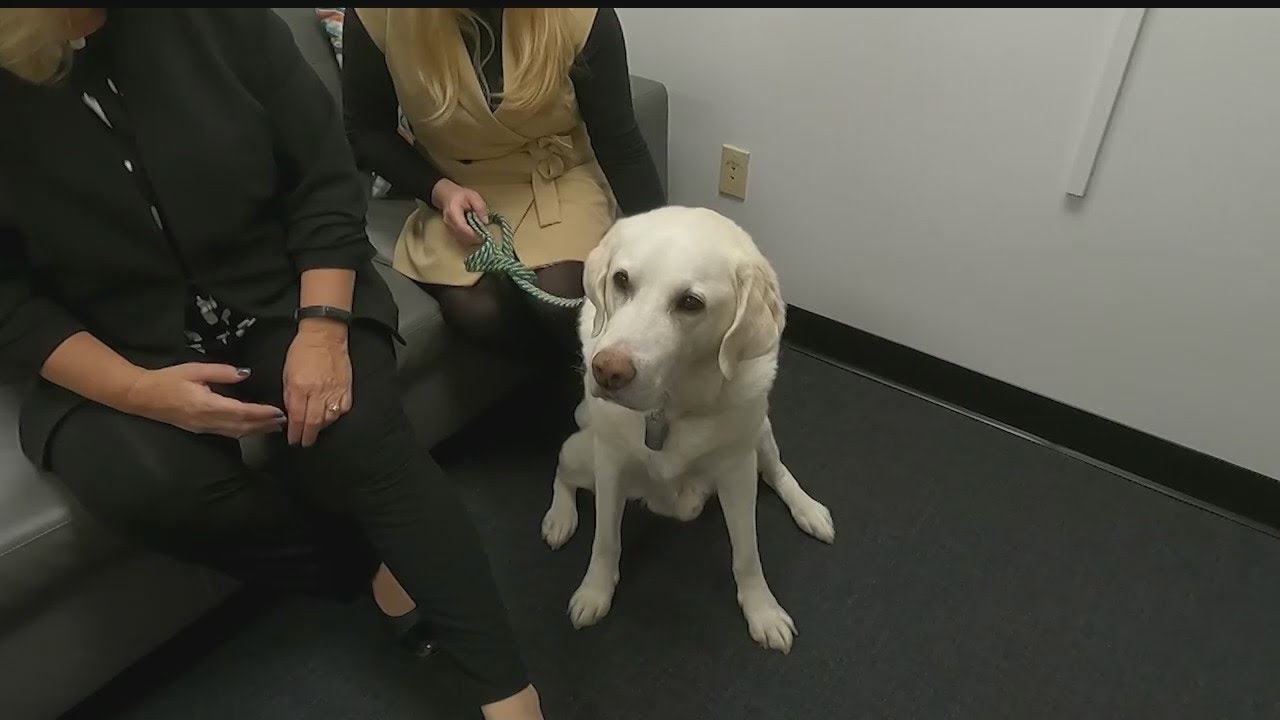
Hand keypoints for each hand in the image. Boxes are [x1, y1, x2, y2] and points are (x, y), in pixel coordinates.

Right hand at [123, 364, 285, 438]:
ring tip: (274, 427)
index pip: (241, 411)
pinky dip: (243, 431)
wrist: (142, 396)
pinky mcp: (200, 430)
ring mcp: (203, 428)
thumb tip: (245, 373)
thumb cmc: (168, 379)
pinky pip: (226, 433)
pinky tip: (252, 429)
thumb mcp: (194, 369)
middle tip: (284, 421)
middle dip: (264, 424)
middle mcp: (208, 420)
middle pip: (242, 426)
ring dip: (257, 430)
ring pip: (236, 432)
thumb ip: (221, 372)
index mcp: (207, 404)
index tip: (278, 411)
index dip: (262, 413)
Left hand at [283, 318, 352, 447]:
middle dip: (308, 436)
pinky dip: (335, 416)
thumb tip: (291, 414)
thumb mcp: (287, 372)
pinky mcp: (346, 388)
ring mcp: (334, 390)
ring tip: (315, 429)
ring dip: (321, 427)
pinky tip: (329, 416)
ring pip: (329, 418)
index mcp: (300, 387)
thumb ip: (289, 395)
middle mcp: (318, 391)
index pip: (297, 417)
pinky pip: (342, 409)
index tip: (293, 440)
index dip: (295, 432)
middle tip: (304, 443)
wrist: (324, 335)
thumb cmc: (302, 350)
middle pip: (313, 422)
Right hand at [431, 178, 487, 247]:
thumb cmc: (460, 195)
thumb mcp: (474, 197)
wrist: (447, 195)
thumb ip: (480, 208)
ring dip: (471, 239)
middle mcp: (448, 222)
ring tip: (481, 235)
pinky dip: (468, 238)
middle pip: (461, 235)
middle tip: (485, 236)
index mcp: (453, 212)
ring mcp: (448, 227)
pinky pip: (459, 237)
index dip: (473, 234)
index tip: (483, 236)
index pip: (462, 228)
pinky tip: (474, 233)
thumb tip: (485, 221)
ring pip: (460, 238)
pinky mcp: (450, 230)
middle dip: (474, 238)